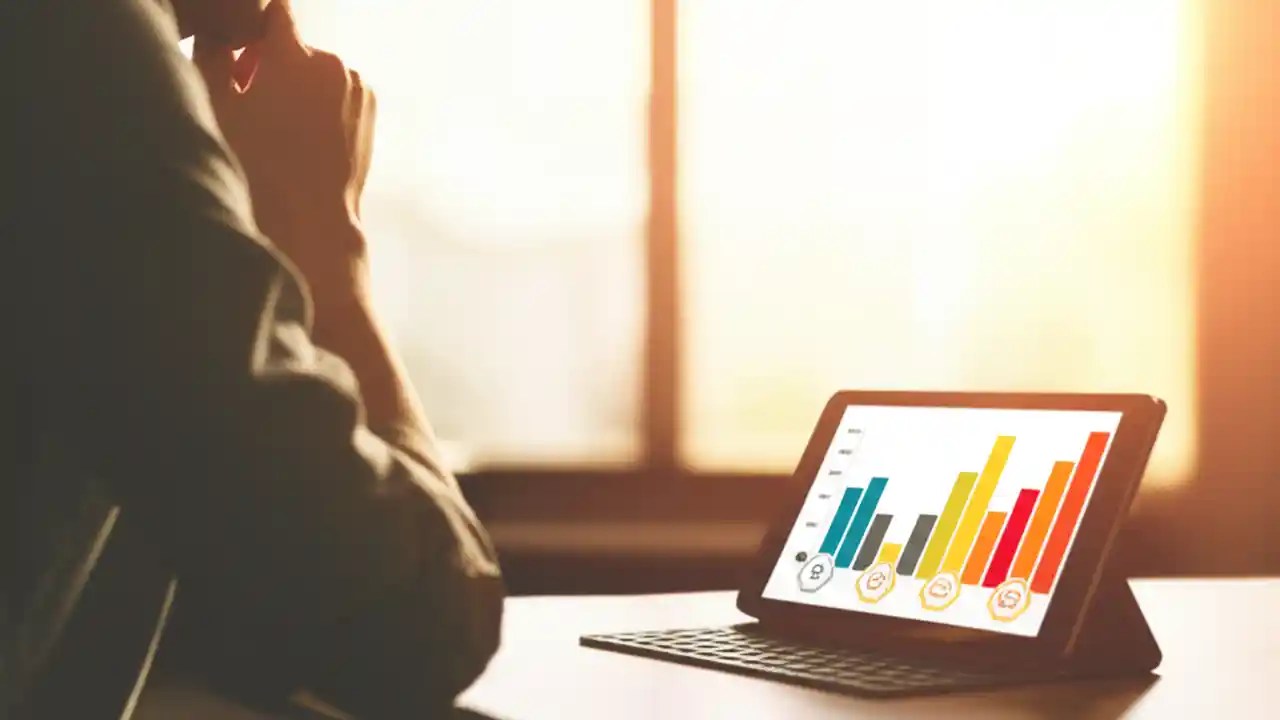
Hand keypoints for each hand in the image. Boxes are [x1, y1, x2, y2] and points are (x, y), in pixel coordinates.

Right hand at [194, 0, 375, 300]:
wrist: (310, 225)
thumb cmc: (257, 170)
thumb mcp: (216, 107)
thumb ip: (212, 54)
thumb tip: (219, 34)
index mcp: (295, 54)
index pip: (274, 12)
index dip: (251, 27)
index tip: (237, 49)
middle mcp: (334, 64)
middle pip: (294, 48)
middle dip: (270, 65)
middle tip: (246, 103)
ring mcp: (358, 90)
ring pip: (318, 73)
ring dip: (297, 87)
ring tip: (274, 129)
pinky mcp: (370, 114)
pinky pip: (338, 96)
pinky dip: (320, 107)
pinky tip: (301, 141)